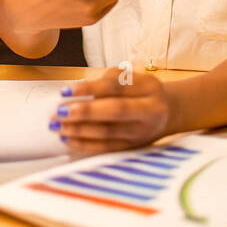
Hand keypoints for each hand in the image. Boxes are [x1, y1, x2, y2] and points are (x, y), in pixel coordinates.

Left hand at [51, 66, 173, 153]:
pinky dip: (85, 145)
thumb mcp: (130, 77)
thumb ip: (107, 81)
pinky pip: (107, 149)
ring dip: (79, 130)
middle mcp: (150, 111)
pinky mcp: (135, 148)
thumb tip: (75, 91)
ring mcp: (143, 133)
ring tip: (58, 126)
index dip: (89, 89)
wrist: (168, 112)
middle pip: (115, 112)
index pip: (116, 87)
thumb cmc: (140, 90)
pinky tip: (68, 139)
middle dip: (84, 112)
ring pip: (109, 133)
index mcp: (149, 88)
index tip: (65, 90)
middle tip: (59, 111)